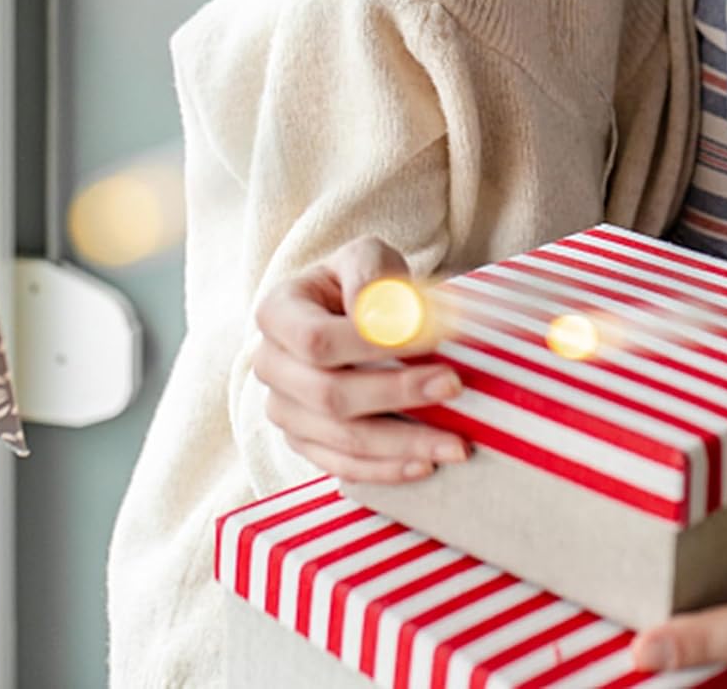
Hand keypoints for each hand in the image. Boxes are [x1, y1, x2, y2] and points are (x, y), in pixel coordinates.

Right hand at [252, 236, 468, 483]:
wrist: (355, 311)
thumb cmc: (364, 281)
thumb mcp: (367, 257)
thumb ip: (371, 274)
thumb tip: (382, 316)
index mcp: (277, 313)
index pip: (317, 340)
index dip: (371, 345)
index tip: (432, 337)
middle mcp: (270, 365)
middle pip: (329, 395)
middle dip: (397, 394)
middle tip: (453, 385)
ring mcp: (284, 410)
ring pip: (340, 438)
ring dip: (402, 443)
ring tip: (455, 442)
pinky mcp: (305, 442)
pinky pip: (342, 465)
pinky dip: (386, 469)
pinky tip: (426, 464)